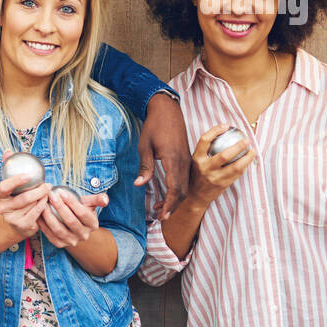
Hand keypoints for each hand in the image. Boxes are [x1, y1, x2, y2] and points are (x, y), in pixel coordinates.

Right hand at [0, 150, 51, 240]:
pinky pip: (36, 213)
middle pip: (22, 198)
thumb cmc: (17, 198)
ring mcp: (11, 218)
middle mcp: (2, 208)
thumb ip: (10, 167)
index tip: (27, 176)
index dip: (15, 181)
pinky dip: (43, 206)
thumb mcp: (12, 185)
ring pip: (31, 205)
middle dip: (38, 190)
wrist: (18, 223)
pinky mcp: (21, 226)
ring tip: (49, 191)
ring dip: (42, 197)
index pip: (3, 187)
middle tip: (47, 184)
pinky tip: (47, 201)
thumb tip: (8, 151)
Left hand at [38, 191, 107, 248]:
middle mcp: (84, 235)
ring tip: (43, 204)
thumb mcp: (90, 204)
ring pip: (59, 229)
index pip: (82, 213)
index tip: (61, 192)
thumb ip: (97, 199)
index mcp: (93, 224)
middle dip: (59, 207)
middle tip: (50, 195)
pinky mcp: (60, 244)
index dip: (72, 202)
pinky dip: (43, 225)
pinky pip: (50, 235)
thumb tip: (105, 199)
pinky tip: (39, 214)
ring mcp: (72, 242)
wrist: (74, 227)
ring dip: (49, 216)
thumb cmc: (81, 210)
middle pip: (70, 221)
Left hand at [137, 91, 190, 218]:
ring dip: (174, 199)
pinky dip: (177, 190)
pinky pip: (184, 178)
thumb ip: (144, 167)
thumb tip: (139, 185)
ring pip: (185, 186)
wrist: (167, 110)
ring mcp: (187, 160)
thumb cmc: (154, 126)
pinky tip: (167, 194)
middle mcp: (184, 161)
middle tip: (160, 217)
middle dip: (172, 206)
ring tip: (160, 208)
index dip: (169, 203)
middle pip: (182, 191)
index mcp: (174, 159)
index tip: (161, 215)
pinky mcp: (186, 158)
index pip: (174, 188)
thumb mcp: (144, 146)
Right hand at [183, 124, 255, 206]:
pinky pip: (237, 174)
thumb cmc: (197, 175)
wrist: (195, 196)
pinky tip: (248, 161)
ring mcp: (214, 177)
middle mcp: (205, 168)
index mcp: (197, 159)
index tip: (226, 126)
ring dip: (247, 158)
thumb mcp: (196, 162)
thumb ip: (205, 151)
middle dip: (238, 146)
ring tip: (252, 151)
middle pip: (224, 155)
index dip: (215, 131)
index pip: (205, 140)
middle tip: (247, 140)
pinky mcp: (222, 185)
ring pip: (235, 167)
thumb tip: (221, 134)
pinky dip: (244, 166)